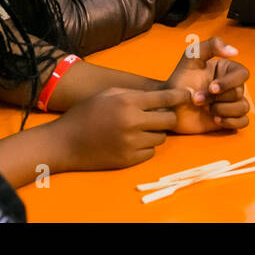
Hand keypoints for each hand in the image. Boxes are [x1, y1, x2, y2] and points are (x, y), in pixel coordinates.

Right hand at [52, 86, 188, 170]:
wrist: (65, 142)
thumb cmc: (86, 113)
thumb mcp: (108, 94)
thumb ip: (134, 94)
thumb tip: (159, 97)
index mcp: (128, 102)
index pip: (164, 97)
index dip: (180, 96)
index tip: (189, 95)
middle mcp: (132, 122)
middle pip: (169, 120)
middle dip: (167, 117)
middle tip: (159, 116)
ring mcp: (131, 143)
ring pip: (160, 138)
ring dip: (155, 133)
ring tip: (140, 129)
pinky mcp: (128, 160)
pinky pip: (150, 153)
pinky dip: (145, 148)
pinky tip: (132, 142)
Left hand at [164, 38, 250, 133]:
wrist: (171, 105)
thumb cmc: (180, 79)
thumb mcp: (191, 57)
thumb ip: (211, 45)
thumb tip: (234, 51)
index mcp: (227, 70)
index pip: (242, 74)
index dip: (229, 82)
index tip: (211, 88)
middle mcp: (232, 86)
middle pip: (240, 92)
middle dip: (217, 98)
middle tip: (197, 100)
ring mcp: (231, 103)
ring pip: (243, 108)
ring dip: (223, 110)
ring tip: (207, 111)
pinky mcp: (229, 119)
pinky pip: (243, 122)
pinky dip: (230, 122)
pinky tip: (215, 120)